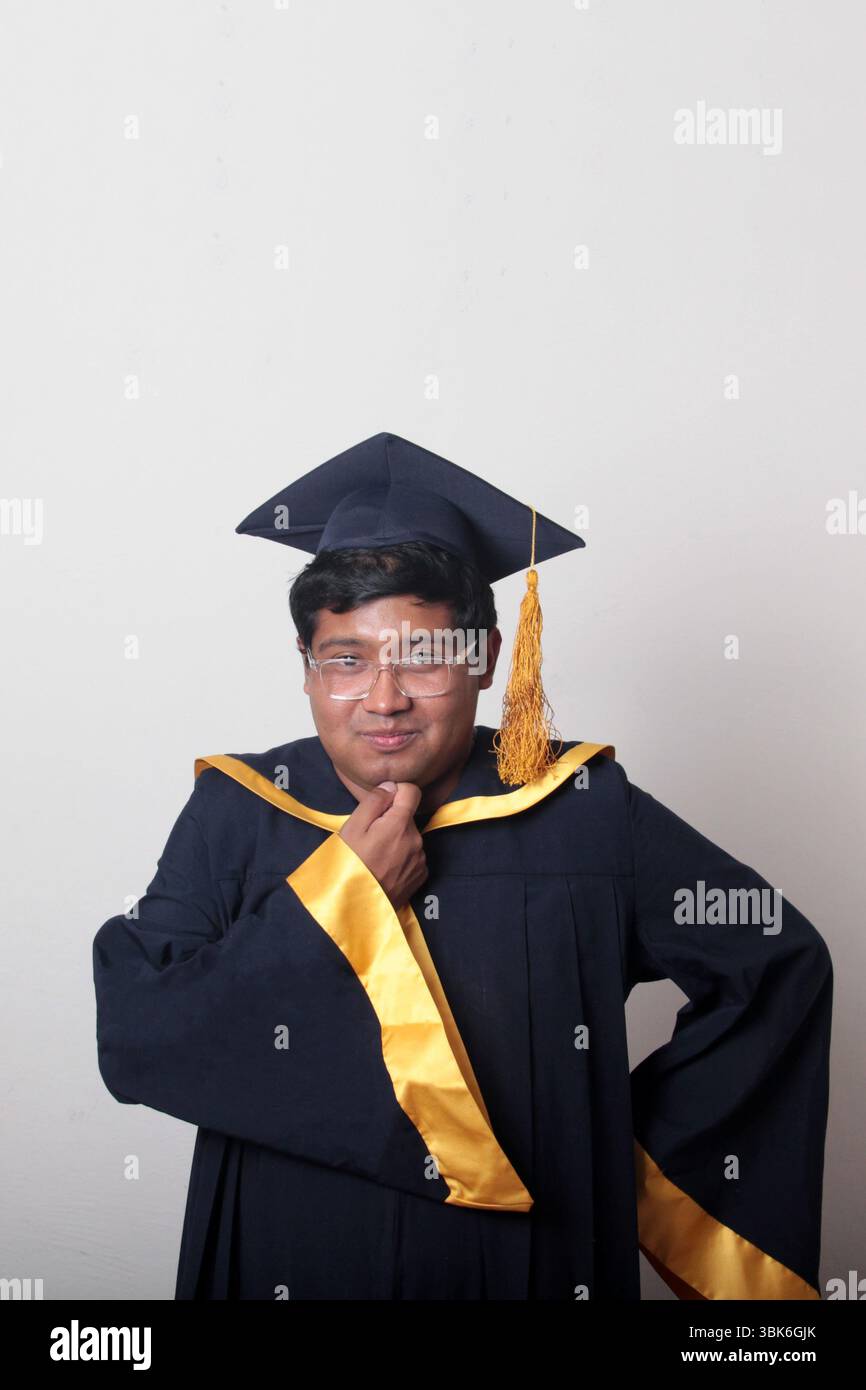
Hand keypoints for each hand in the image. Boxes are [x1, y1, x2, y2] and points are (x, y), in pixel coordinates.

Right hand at [338, 781, 427, 911]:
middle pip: (407, 817)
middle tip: (370, 837)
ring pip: (410, 837)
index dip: (395, 791)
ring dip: (397, 840)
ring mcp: (420, 859)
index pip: (412, 791)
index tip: (382, 802)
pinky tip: (385, 868)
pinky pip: (413, 856)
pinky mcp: (421, 876)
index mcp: (400, 824)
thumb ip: (374, 801)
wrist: (356, 907)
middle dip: (391, 820)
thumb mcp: (352, 828)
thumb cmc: (350, 865)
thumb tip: (390, 786)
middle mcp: (416, 839)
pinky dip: (402, 858)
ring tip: (376, 856)